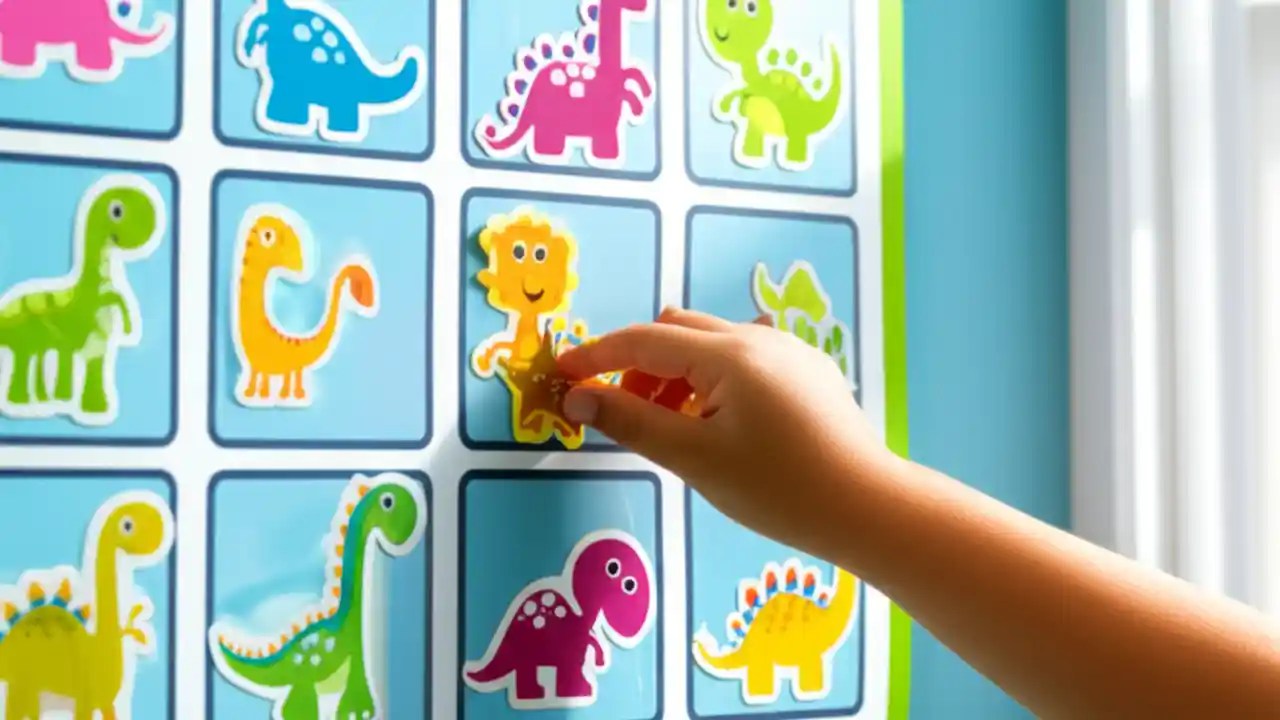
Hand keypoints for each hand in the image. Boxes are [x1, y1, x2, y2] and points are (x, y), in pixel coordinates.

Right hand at [557, 308, 900, 557]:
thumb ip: (632, 422)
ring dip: (676, 375)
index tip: (562, 374)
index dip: (597, 355)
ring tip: (671, 429)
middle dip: (638, 364)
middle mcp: (758, 338)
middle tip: (622, 413)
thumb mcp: (695, 459)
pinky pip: (743, 360)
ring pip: (712, 345)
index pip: (644, 340)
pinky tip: (719, 427)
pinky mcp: (810, 372)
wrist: (868, 507)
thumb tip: (579, 397)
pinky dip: (712, 382)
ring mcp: (789, 351)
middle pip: (678, 331)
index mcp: (728, 353)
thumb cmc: (778, 488)